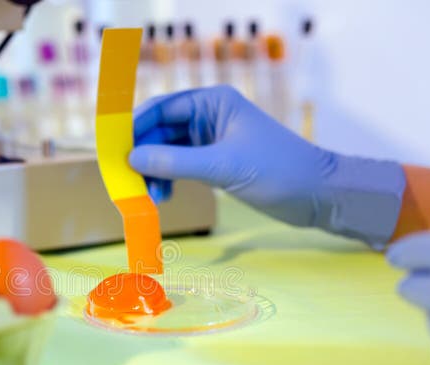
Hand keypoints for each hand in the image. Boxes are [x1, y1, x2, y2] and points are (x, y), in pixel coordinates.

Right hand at [131, 86, 404, 247]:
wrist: (317, 195)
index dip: (133, 128)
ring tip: (151, 197)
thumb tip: (132, 160)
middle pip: (159, 132)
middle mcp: (208, 116)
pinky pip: (180, 167)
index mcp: (212, 102)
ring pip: (167, 152)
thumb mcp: (223, 166)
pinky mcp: (215, 162)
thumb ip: (175, 163)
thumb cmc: (278, 170)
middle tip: (127, 183)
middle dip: (142, 156)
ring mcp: (211, 140)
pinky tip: (165, 197)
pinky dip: (168, 181)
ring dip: (154, 173)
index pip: (160, 108)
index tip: (111, 151)